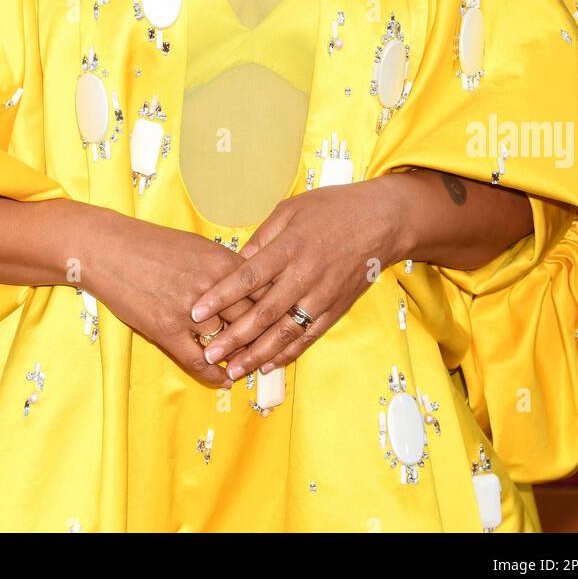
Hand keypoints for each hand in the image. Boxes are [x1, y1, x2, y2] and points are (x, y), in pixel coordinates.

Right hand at [83, 209, 270, 389]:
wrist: (110, 249)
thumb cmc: (154, 244)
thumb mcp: (198, 247)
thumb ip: (225, 268)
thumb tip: (249, 287)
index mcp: (224, 263)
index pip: (266, 293)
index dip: (279, 311)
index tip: (287, 323)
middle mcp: (213, 287)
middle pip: (254, 320)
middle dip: (267, 339)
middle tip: (276, 353)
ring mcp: (190, 311)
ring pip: (229, 343)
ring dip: (243, 358)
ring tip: (253, 369)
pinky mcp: (167, 330)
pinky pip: (198, 361)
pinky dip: (214, 374)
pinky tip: (224, 379)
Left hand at [186, 179, 405, 380]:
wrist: (381, 221)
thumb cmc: (332, 209)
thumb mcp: (290, 210)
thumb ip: (262, 238)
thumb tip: (236, 262)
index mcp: (289, 247)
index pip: (247, 278)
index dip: (220, 297)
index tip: (196, 311)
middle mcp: (304, 275)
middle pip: (263, 312)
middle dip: (233, 336)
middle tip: (208, 353)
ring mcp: (322, 295)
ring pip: (285, 332)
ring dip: (257, 354)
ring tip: (233, 370)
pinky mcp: (336, 308)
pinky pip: (308, 336)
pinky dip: (288, 353)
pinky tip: (268, 364)